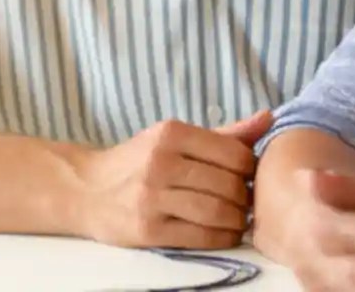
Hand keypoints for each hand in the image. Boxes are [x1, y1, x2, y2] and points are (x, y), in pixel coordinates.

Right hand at [74, 110, 272, 248]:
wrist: (86, 189)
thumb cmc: (138, 161)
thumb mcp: (175, 138)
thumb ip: (224, 133)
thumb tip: (269, 118)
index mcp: (171, 133)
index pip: (234, 153)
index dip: (250, 168)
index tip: (248, 176)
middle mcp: (161, 162)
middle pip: (228, 184)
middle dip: (245, 197)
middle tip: (247, 201)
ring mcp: (152, 197)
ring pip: (217, 212)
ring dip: (237, 219)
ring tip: (238, 218)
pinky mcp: (148, 230)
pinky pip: (200, 236)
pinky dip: (222, 237)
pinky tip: (224, 232)